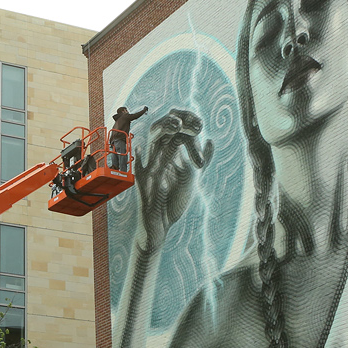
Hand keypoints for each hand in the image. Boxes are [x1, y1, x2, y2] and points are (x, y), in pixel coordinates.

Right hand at [134, 109, 213, 250]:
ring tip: (177, 126)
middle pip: (161, 130)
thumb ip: (201, 158)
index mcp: (169, 154)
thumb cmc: (173, 201)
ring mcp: (150, 169)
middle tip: (193, 124)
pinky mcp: (143, 184)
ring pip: (151, 143)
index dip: (186, 122)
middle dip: (175, 121)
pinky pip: (137, 169)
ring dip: (162, 131)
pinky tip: (140, 148)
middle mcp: (158, 157)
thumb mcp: (192, 177)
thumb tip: (210, 140)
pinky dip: (138, 159)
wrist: (162, 225)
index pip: (175, 129)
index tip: (200, 125)